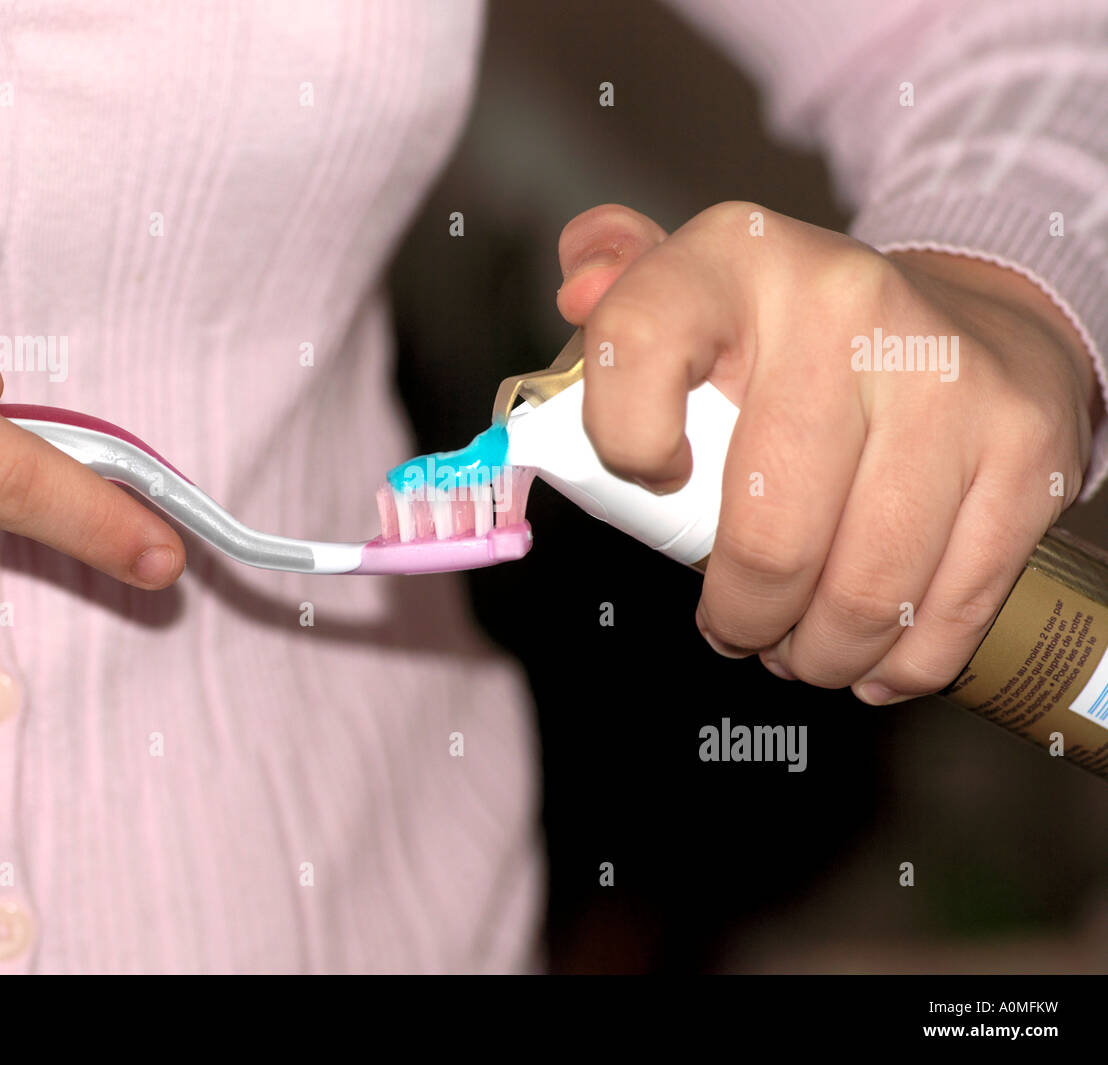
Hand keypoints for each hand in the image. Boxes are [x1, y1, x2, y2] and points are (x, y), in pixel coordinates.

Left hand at [556, 202, 1099, 703]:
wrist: (973, 315)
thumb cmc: (803, 332)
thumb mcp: (702, 286)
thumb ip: (618, 284)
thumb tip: (578, 294)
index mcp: (737, 261)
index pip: (640, 339)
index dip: (624, 434)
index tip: (648, 476)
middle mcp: (846, 309)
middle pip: (768, 532)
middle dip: (741, 616)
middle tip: (735, 628)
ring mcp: (947, 382)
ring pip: (861, 589)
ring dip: (819, 653)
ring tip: (800, 651)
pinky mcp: (1025, 452)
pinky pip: (952, 605)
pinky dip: (903, 661)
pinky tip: (874, 659)